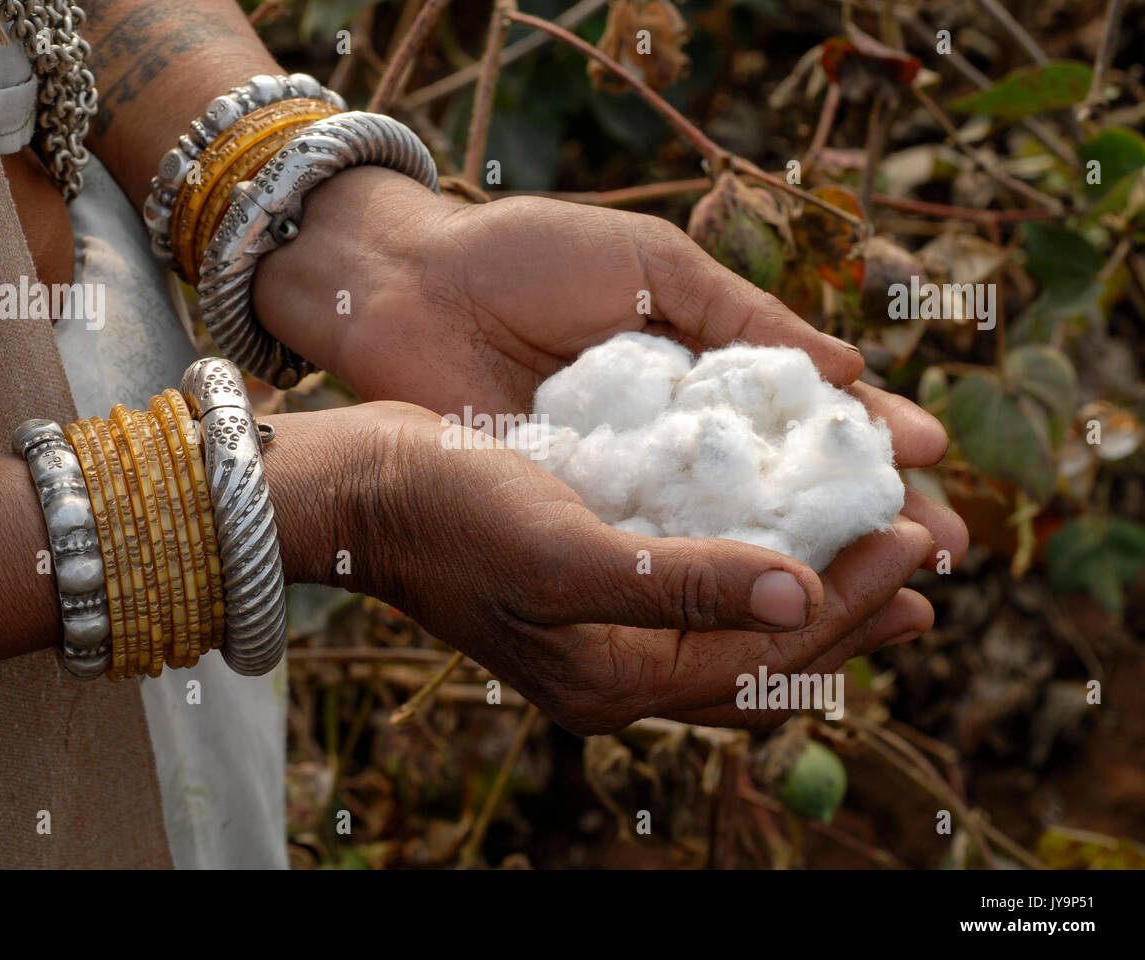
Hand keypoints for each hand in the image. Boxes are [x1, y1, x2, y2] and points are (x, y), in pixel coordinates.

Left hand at [255, 167, 965, 630]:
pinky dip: (718, 588)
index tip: (932, 464)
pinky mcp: (575, 527)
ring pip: (733, 548)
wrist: (407, 290)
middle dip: (863, 526)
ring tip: (891, 592)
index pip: (804, 422)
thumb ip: (743, 319)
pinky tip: (783, 606)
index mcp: (698, 375)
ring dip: (813, 573)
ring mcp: (625, 493)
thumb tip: (852, 368)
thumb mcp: (648, 267)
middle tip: (939, 552)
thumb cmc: (523, 260)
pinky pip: (659, 567)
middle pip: (785, 498)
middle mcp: (671, 445)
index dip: (870, 446)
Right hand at [265, 403, 963, 734]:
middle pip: (761, 659)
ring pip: (734, 622)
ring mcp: (603, 627)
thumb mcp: (566, 556)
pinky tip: (779, 518)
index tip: (914, 542)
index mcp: (613, 683)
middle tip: (923, 555)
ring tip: (874, 548)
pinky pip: (696, 583)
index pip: (762, 664)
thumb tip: (799, 599)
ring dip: (807, 585)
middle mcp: (615, 669)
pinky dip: (750, 556)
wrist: (365, 485)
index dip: (847, 607)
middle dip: (847, 611)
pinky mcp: (593, 577)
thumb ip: (681, 586)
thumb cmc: (451, 518)